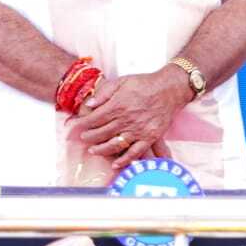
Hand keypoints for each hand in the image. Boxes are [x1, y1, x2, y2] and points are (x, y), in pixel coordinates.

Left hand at [78, 67, 192, 169]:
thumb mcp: (121, 82)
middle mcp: (126, 119)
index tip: (77, 126)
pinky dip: (125, 160)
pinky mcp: (149, 137)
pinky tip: (115, 163)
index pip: (95, 118)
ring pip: (115, 144)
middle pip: (102, 133)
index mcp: (118, 105)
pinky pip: (135, 152)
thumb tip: (89, 104)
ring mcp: (138, 130)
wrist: (169, 89)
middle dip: (89, 137)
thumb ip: (104, 93)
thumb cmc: (144, 84)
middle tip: (83, 138)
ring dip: (101, 149)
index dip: (83, 124)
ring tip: (93, 150)